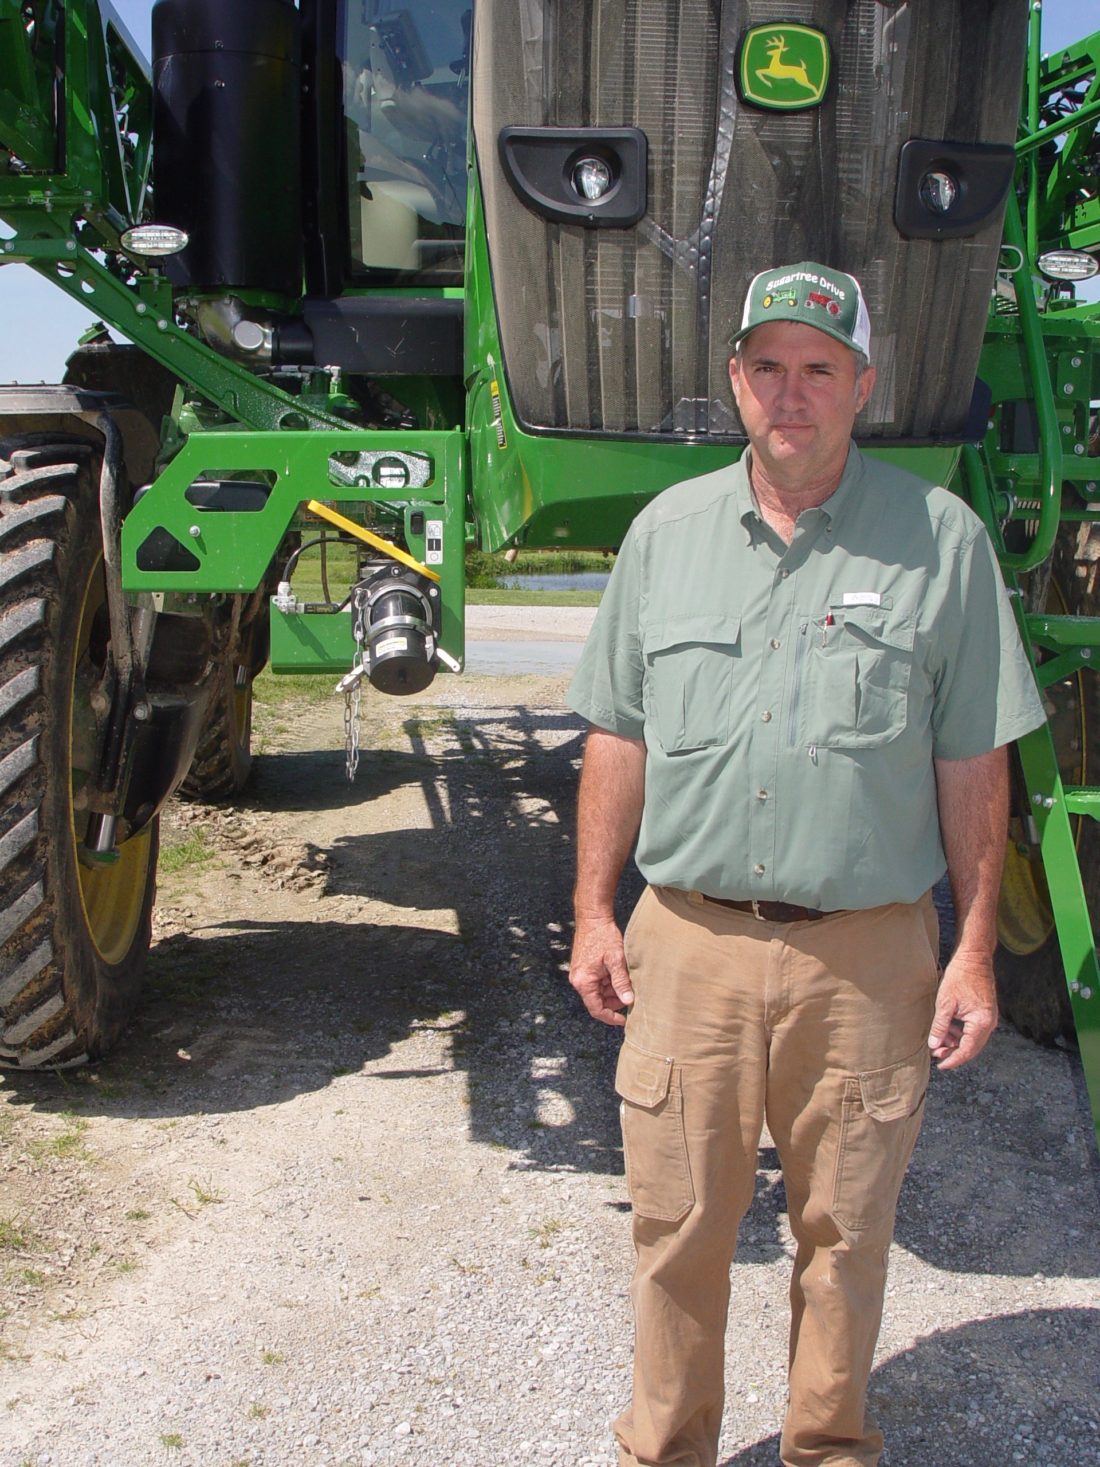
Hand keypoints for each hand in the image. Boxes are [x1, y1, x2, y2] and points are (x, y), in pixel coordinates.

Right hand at [569, 915, 634, 1025]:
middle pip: (599, 1001)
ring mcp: (581, 974)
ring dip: (614, 989)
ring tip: (626, 977)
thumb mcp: (616, 960)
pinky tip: (619, 971)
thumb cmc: (603, 936)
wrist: (592, 917)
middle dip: (615, 999)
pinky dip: (610, 980)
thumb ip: (621, 982)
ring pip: (600, 991)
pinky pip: (598, 981)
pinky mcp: (585, 968)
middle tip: (631, 991)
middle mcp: (579, 980)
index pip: (596, 1009)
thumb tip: (628, 1001)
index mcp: (584, 982)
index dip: (611, 1017)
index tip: (625, 1019)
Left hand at [927, 951, 997, 1069]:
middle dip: (954, 1053)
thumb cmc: (960, 977)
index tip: (941, 1066)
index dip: (953, 1060)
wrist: (973, 958)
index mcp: (982, 1022)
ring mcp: (989, 1018)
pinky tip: (947, 1030)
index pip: (968, 1050)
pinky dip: (960, 1033)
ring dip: (956, 1042)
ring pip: (972, 1039)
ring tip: (939, 1042)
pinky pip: (973, 1029)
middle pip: (972, 1047)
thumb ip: (940, 1026)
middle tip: (937, 1056)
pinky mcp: (985, 1012)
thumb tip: (934, 1046)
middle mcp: (989, 1023)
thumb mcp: (945, 1003)